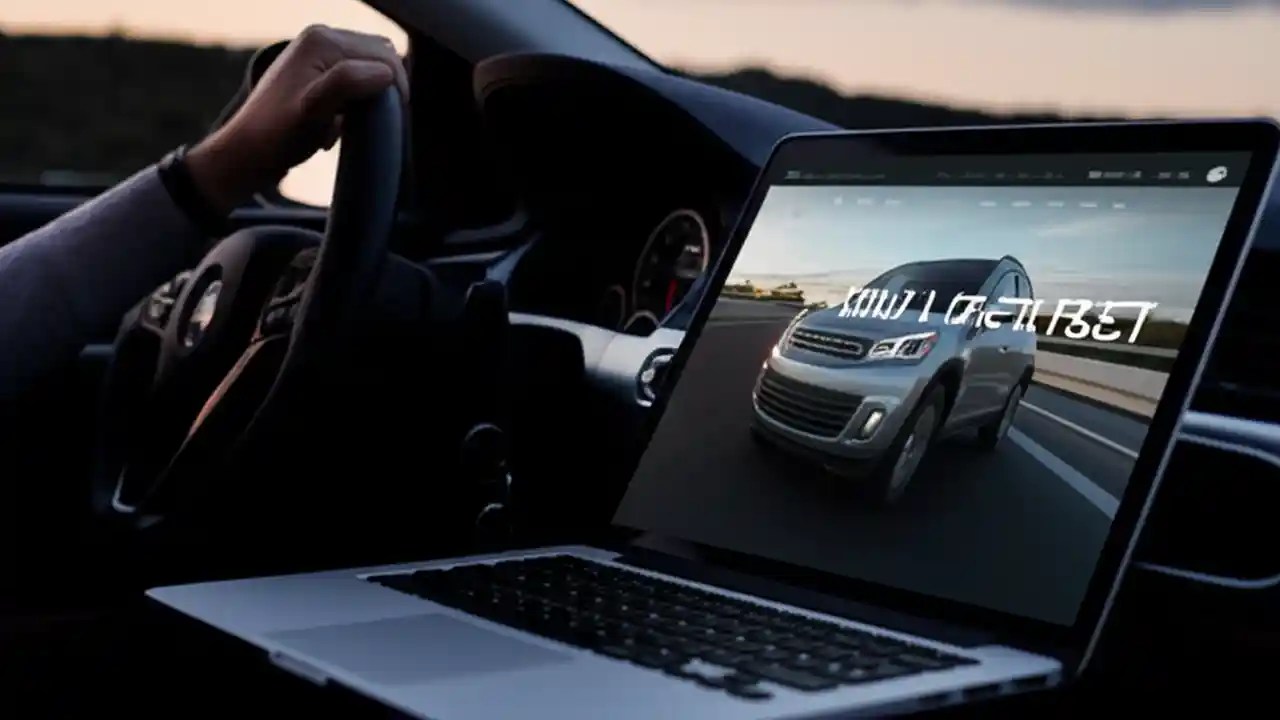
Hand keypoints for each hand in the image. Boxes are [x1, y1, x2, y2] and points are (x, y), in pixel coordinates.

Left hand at [185, 25, 408, 213]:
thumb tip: (385, 73)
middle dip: (383, 90)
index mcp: (323, 40)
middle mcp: (321, 37)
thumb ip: (348, 82)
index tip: (390, 121)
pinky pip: (356, 77)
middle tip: (372, 124)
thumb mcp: (315, 109)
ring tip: (353, 123)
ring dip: (372, 96)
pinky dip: (358, 100)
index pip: (384, 55)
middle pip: (380, 58)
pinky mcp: (317, 69)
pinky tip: (341, 122)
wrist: (248, 153)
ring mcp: (317, 52)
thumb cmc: (280, 135)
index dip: (396, 87)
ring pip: (370, 68)